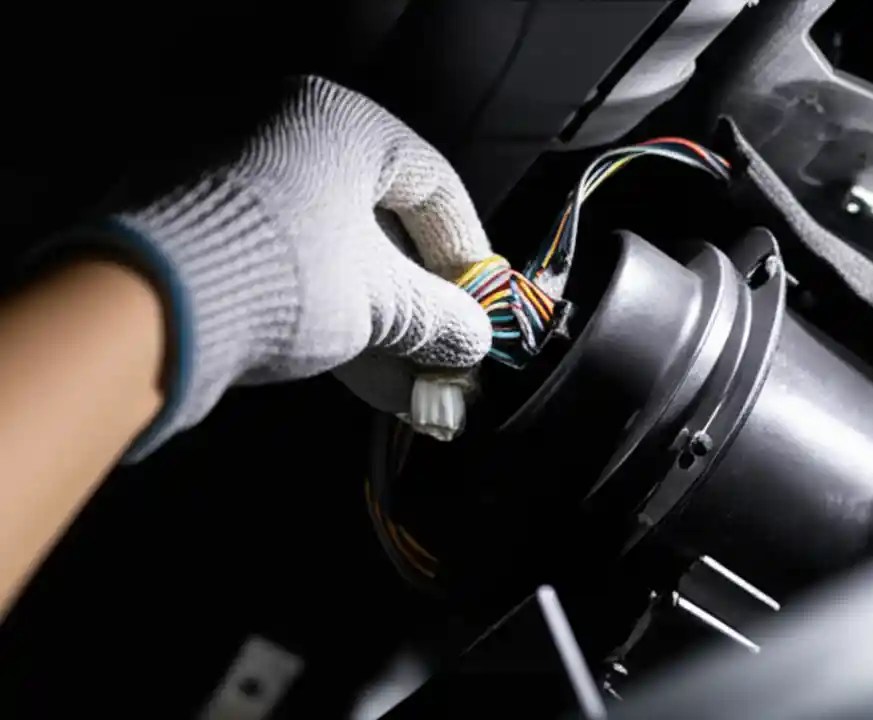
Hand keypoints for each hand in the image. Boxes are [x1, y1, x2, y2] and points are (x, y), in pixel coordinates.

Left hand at [89, 76, 491, 455]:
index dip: (468, 253)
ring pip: (325, 250)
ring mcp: (227, 172)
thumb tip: (473, 341)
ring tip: (403, 384)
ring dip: (371, 319)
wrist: (143, 305)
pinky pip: (278, 262)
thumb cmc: (287, 274)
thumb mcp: (383, 304)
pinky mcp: (189, 220)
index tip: (480, 307)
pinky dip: (318, 311)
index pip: (431, 184)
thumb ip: (440, 319)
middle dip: (415, 302)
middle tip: (440, 353)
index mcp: (339, 120)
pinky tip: (352, 372)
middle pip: (376, 222)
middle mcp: (279, 127)